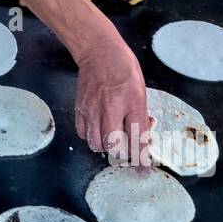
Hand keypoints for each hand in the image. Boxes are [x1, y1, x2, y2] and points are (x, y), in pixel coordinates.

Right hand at [74, 31, 150, 165]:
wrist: (98, 52)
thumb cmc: (123, 68)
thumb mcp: (140, 91)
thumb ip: (140, 115)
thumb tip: (141, 135)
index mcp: (130, 103)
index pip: (137, 139)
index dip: (141, 159)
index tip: (143, 170)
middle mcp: (109, 109)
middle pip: (112, 147)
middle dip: (122, 153)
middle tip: (127, 147)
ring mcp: (91, 110)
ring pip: (96, 144)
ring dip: (106, 146)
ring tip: (112, 137)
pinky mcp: (79, 108)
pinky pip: (82, 133)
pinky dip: (91, 137)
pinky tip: (98, 129)